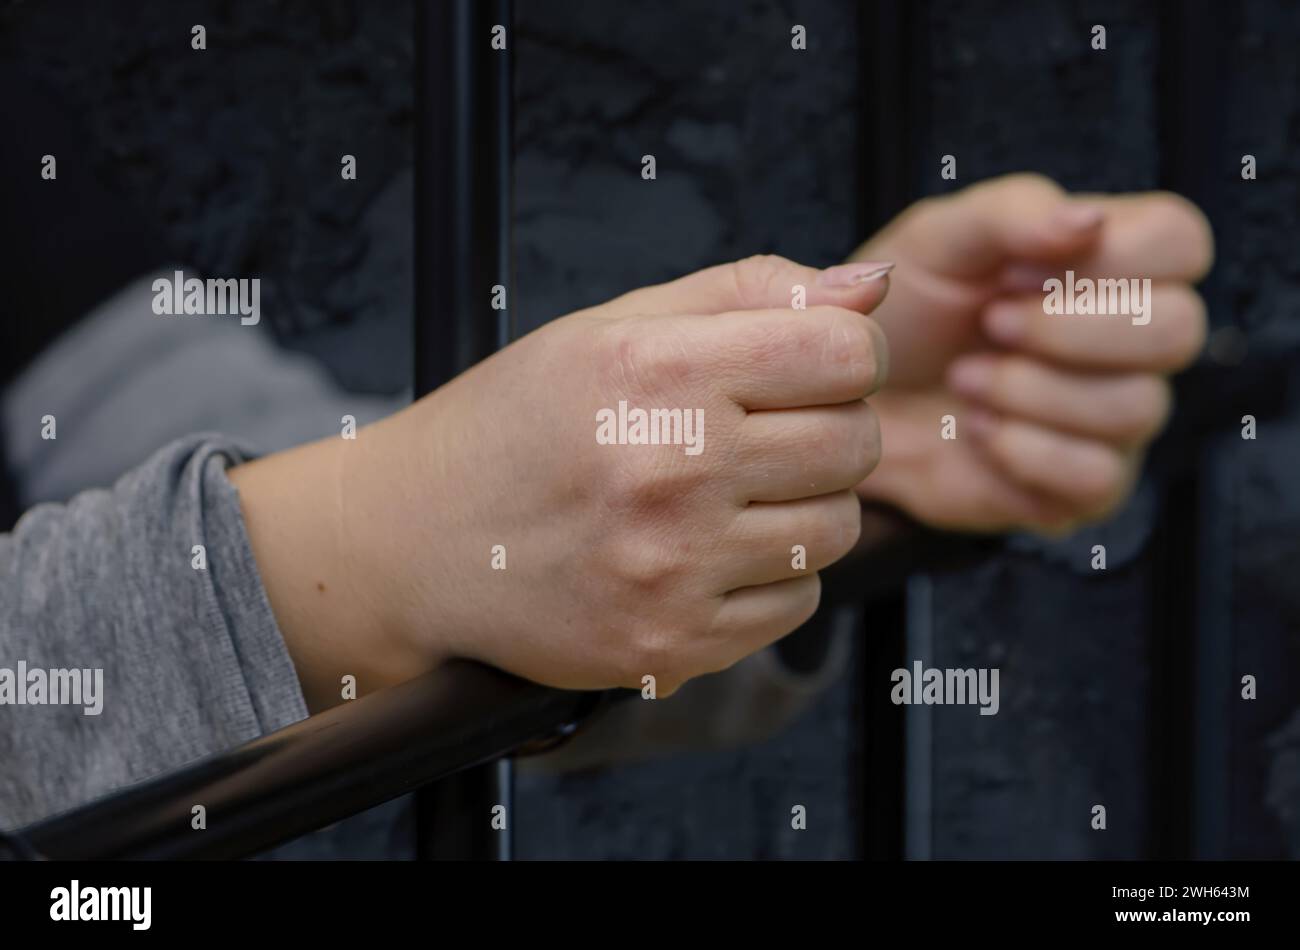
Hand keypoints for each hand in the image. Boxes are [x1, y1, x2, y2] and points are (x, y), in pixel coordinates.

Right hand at [231, 255, 891, 706]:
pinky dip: (772, 575)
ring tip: (729, 494)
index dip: (845, 355)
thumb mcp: (613, 328)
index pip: (844, 354)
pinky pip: (797, 603)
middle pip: (855, 444)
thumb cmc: (517, 423)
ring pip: (838, 529)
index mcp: (658, 373)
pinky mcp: (672, 645)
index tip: (811, 367)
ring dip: (805, 506)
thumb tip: (869, 288)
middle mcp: (670, 472)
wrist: (417, 542)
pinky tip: (709, 553)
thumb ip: (748, 294)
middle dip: (831, 428)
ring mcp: (673, 570)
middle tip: (766, 432)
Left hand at [849, 173, 1212, 533]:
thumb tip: (1088, 221)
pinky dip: (1023, 450)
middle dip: (1066, 328)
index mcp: (1110, 263)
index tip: (1015, 273)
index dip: (1109, 258)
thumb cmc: (903, 312)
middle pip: (1178, 329)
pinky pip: (1096, 477)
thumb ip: (1011, 213)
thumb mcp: (937, 240)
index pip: (1180, 241)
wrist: (848, 399)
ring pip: (1135, 407)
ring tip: (965, 379)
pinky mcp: (1084, 487)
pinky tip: (976, 428)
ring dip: (1029, 390)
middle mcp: (1131, 340)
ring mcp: (1115, 418)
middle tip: (989, 324)